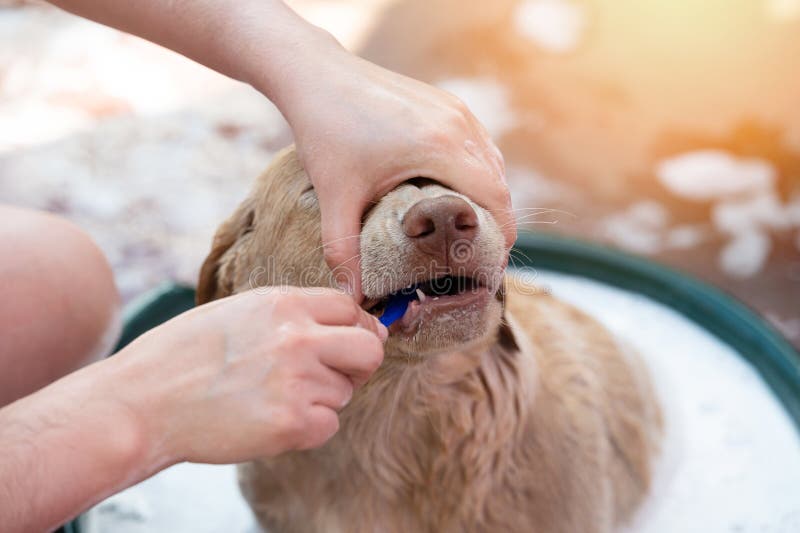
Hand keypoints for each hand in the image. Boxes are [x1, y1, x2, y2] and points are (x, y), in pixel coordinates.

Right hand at [111, 287, 386, 465]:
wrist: (142, 402)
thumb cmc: (184, 355)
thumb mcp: (239, 312)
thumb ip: (292, 314)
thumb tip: (348, 324)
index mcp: (283, 304)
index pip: (351, 309)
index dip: (355, 328)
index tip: (348, 342)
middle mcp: (298, 338)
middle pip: (370, 349)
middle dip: (359, 363)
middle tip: (333, 373)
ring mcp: (298, 382)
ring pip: (344, 392)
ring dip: (320, 398)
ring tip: (271, 397)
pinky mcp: (293, 424)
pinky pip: (329, 425)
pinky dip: (308, 428)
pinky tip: (270, 419)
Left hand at [259, 46, 515, 298]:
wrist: (316, 74)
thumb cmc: (326, 130)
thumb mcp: (335, 196)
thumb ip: (343, 251)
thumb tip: (353, 299)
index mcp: (440, 147)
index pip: (496, 199)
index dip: (503, 236)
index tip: (492, 265)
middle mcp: (457, 125)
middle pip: (499, 183)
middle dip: (497, 221)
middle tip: (478, 255)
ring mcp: (455, 109)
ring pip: (492, 161)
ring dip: (489, 195)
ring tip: (469, 228)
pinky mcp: (446, 102)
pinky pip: (478, 142)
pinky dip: (477, 170)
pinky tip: (456, 190)